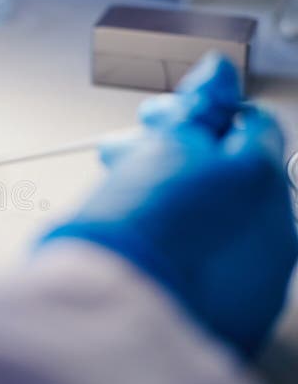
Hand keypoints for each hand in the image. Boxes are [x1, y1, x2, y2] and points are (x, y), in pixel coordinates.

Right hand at [41, 53, 297, 356]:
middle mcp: (273, 230)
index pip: (246, 124)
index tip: (164, 119)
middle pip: (230, 171)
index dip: (198, 112)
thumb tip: (219, 70)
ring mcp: (254, 275)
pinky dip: (184, 241)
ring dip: (175, 193)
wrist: (110, 313)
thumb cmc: (136, 230)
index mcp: (262, 181)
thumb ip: (199, 108)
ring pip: (219, 217)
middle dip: (178, 151)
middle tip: (130, 151)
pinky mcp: (232, 310)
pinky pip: (212, 259)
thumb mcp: (166, 146)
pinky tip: (145, 234)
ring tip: (124, 193)